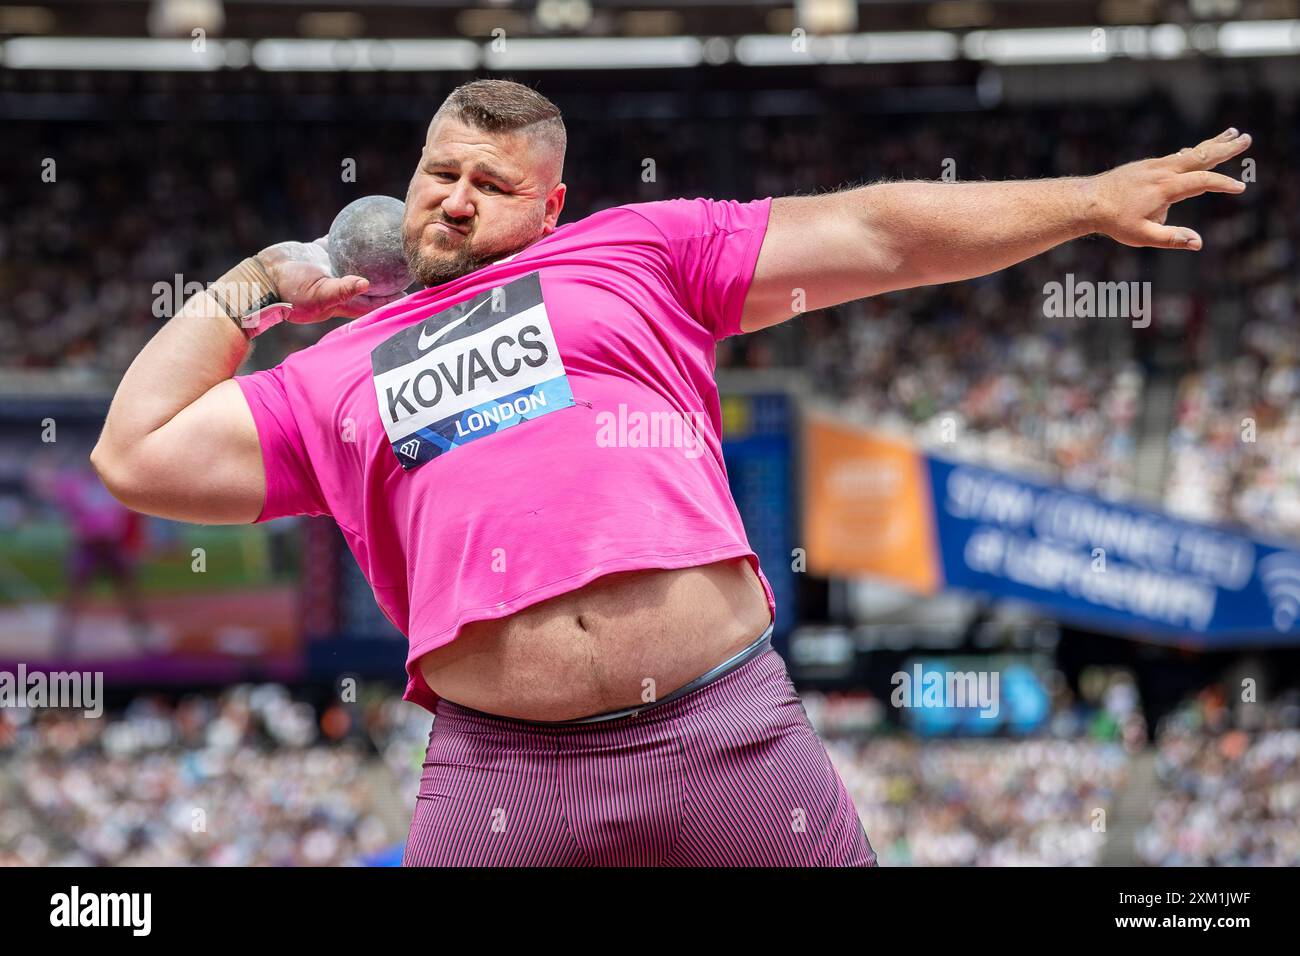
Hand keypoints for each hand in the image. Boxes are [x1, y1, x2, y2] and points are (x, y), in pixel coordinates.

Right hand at [255, 237, 406, 323]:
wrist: (260, 278)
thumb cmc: (288, 292)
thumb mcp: (317, 294)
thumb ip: (342, 290)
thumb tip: (367, 284)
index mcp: (344, 301)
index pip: (376, 301)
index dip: (393, 296)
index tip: (410, 287)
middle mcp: (340, 286)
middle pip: (371, 281)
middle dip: (388, 274)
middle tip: (405, 260)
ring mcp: (329, 269)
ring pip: (355, 259)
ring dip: (370, 251)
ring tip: (387, 237)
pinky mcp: (318, 253)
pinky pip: (338, 242)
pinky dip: (348, 235)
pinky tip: (361, 220)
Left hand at [1081, 128, 1250, 249]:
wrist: (1087, 202)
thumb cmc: (1114, 222)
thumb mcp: (1142, 236)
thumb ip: (1171, 238)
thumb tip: (1198, 243)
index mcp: (1166, 188)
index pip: (1203, 182)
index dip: (1223, 185)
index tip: (1240, 188)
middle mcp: (1162, 171)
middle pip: (1200, 156)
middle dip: (1225, 148)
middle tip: (1247, 138)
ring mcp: (1154, 165)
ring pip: (1189, 153)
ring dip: (1211, 144)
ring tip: (1231, 133)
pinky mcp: (1146, 165)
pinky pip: (1175, 157)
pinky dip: (1191, 152)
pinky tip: (1196, 151)